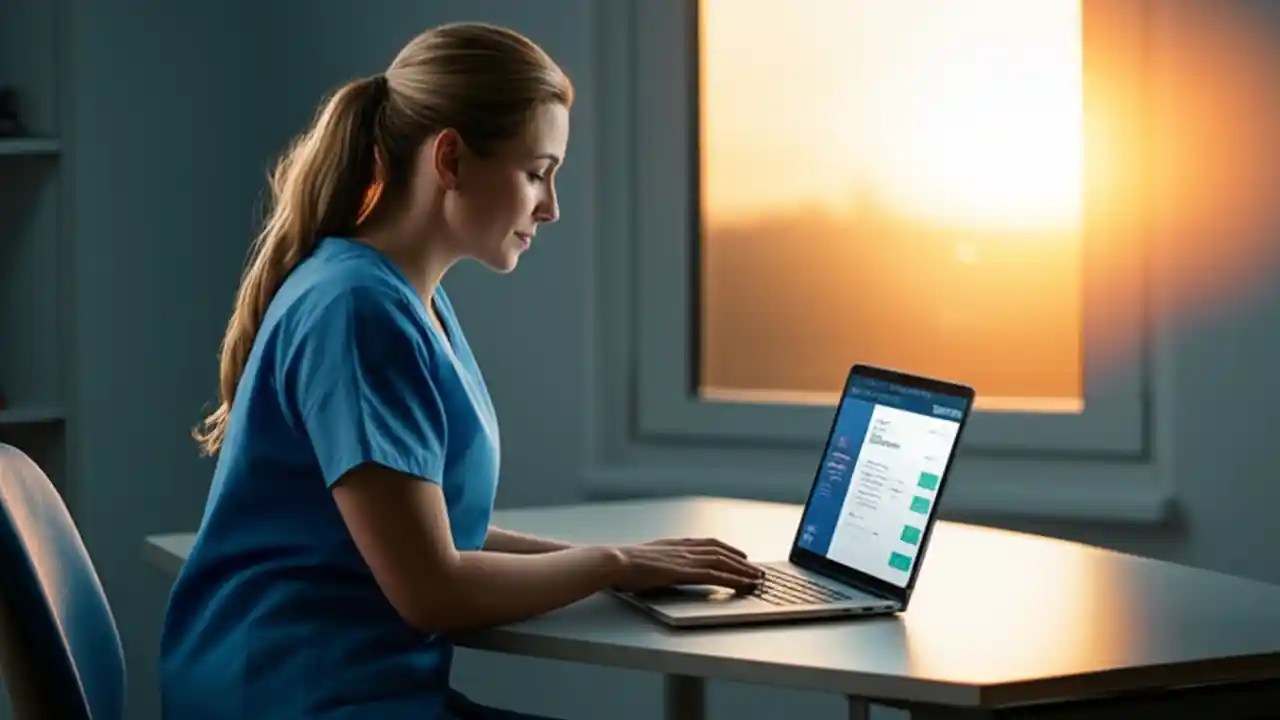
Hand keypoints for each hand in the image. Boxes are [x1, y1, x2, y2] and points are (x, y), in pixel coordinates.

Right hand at [607, 537, 763, 592]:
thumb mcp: (642, 559)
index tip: (739, 553)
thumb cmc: (621, 564)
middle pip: (720, 551)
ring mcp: (684, 559)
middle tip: (756, 569)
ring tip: (757, 578)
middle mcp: (683, 548)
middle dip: (741, 560)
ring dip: (743, 570)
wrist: (613, 561)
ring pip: (722, 562)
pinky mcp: (684, 572)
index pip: (707, 543)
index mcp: (674, 544)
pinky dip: (732, 579)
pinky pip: (715, 575)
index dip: (726, 548)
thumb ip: (656, 561)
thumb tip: (656, 568)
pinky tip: (743, 584)